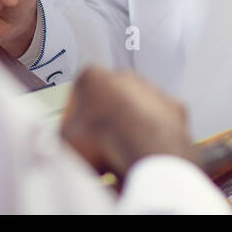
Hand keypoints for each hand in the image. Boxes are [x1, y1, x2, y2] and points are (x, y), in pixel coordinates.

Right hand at [59, 66, 196, 182]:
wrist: (144, 150)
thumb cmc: (103, 142)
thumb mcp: (64, 142)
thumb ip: (62, 138)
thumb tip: (57, 146)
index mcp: (92, 76)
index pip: (78, 94)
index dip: (75, 119)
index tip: (76, 136)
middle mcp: (123, 76)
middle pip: (109, 99)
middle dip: (104, 120)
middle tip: (98, 147)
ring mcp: (151, 89)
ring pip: (136, 109)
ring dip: (130, 128)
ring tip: (121, 155)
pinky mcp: (173, 107)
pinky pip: (161, 123)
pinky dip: (154, 137)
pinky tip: (144, 154)